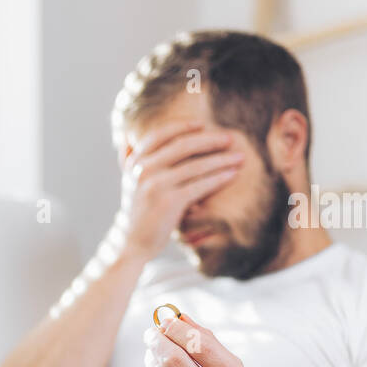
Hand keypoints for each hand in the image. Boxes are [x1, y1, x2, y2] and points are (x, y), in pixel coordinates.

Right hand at [118, 121, 243, 259]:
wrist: (132, 242)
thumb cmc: (137, 211)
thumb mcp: (128, 183)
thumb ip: (127, 161)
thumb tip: (126, 140)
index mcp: (135, 162)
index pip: (159, 135)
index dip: (182, 126)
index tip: (202, 124)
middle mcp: (143, 170)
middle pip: (182, 146)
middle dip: (210, 140)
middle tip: (230, 139)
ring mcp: (156, 185)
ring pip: (196, 166)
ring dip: (222, 160)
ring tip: (239, 157)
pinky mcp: (169, 202)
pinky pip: (200, 185)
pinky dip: (219, 179)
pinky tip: (232, 175)